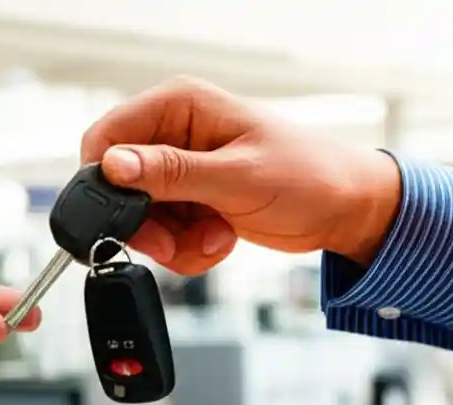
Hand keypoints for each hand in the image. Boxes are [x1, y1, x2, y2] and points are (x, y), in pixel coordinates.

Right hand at [80, 76, 401, 273]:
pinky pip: (164, 234)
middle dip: (146, 224)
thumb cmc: (309, 176)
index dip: (106, 183)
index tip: (128, 218)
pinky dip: (188, 249)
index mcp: (180, 106)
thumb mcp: (237, 177)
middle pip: (118, 187)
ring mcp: (181, 170)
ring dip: (173, 242)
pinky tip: (221, 240)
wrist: (346, 209)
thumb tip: (114, 165)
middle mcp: (174, 134)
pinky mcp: (191, 200)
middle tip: (173, 243)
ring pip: (140, 219)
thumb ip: (172, 172)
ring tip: (215, 236)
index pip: (107, 138)